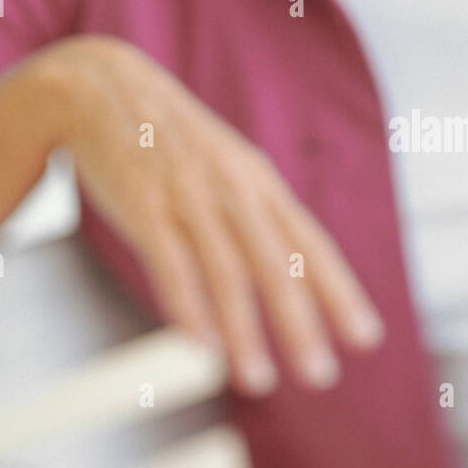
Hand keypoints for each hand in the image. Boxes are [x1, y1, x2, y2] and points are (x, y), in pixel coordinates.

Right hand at [42, 35, 384, 396]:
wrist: (101, 85)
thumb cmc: (170, 137)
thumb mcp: (225, 161)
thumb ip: (256, 211)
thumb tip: (296, 272)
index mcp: (257, 179)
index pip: (309, 241)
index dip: (338, 290)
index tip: (366, 339)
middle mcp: (230, 187)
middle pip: (275, 262)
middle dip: (300, 321)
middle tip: (321, 376)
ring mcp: (186, 194)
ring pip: (224, 270)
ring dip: (245, 330)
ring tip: (259, 381)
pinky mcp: (141, 204)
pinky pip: (169, 262)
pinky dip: (188, 306)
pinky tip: (201, 346)